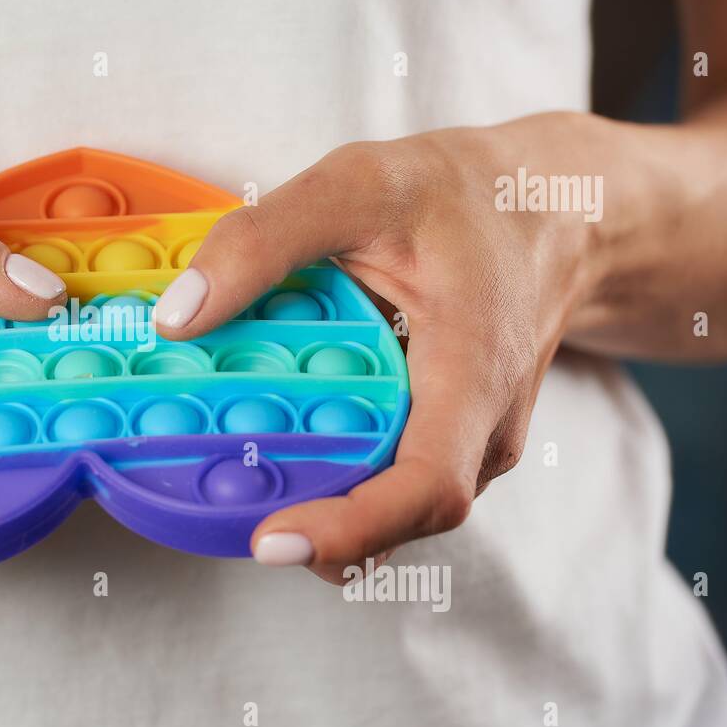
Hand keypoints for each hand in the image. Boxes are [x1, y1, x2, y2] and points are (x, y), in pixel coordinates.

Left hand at [152, 113, 610, 582]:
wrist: (550, 205)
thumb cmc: (463, 194)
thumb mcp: (357, 186)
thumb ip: (262, 243)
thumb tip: (177, 318)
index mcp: (474, 375)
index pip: (426, 489)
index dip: (349, 528)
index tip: (271, 541)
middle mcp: (481, 432)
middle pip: (393, 520)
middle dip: (302, 524)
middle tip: (211, 499)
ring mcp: (467, 445)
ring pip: (385, 508)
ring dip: (309, 500)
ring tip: (227, 471)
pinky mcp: (444, 439)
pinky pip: (383, 475)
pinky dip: (326, 470)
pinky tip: (269, 437)